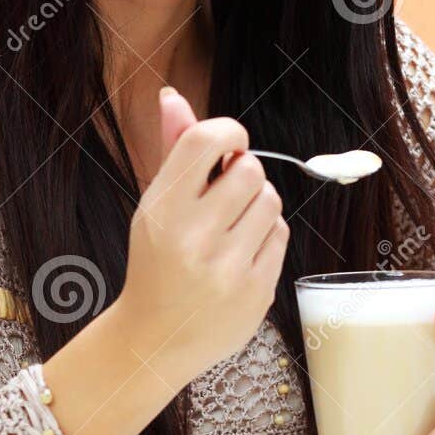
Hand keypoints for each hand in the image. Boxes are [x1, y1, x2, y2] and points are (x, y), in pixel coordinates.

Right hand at [117, 87, 288, 383]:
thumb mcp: (155, 204)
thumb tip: (173, 95)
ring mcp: (226, 268)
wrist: (155, 338)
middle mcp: (193, 236)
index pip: (210, 139)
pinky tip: (240, 254)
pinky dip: (265, 237)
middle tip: (225, 198)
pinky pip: (279, 235)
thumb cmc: (156, 260)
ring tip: (231, 229)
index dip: (229, 134)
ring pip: (271, 201)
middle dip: (243, 177)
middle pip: (251, 169)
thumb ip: (172, 149)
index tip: (228, 147)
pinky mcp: (255, 292)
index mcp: (162, 208)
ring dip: (257, 207)